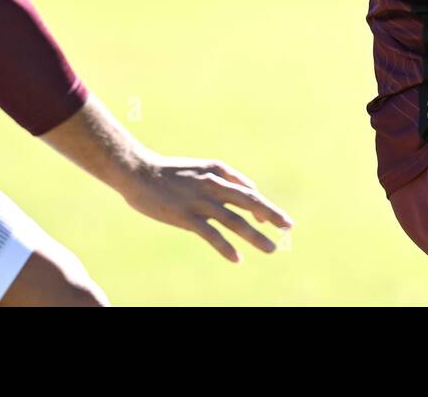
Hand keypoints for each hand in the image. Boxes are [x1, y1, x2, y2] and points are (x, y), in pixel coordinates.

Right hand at [119, 153, 293, 261]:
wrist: (138, 171)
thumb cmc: (170, 172)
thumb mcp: (201, 168)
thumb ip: (223, 178)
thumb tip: (247, 190)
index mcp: (218, 171)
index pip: (248, 190)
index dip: (262, 207)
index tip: (272, 221)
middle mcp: (213, 184)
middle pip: (249, 202)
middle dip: (272, 215)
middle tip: (289, 227)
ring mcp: (200, 201)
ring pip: (235, 221)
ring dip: (255, 236)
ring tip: (271, 249)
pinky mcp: (186, 216)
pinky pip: (211, 235)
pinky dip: (226, 247)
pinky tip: (237, 258)